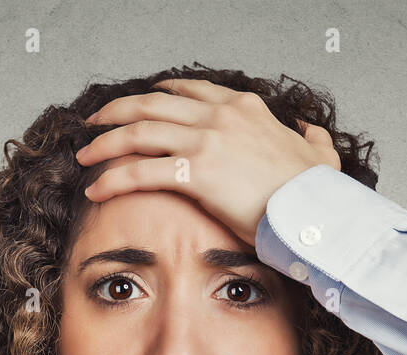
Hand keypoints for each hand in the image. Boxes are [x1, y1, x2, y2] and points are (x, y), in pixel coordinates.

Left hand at [75, 77, 340, 246]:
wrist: (315, 210)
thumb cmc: (316, 191)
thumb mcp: (321, 154)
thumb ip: (313, 139)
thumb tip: (311, 131)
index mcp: (244, 109)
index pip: (190, 91)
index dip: (158, 95)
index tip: (140, 102)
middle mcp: (219, 117)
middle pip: (151, 105)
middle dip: (116, 112)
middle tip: (94, 124)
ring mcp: (205, 141)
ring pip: (137, 132)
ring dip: (104, 144)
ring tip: (85, 157)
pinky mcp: (195, 173)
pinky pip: (140, 171)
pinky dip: (112, 178)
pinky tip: (97, 189)